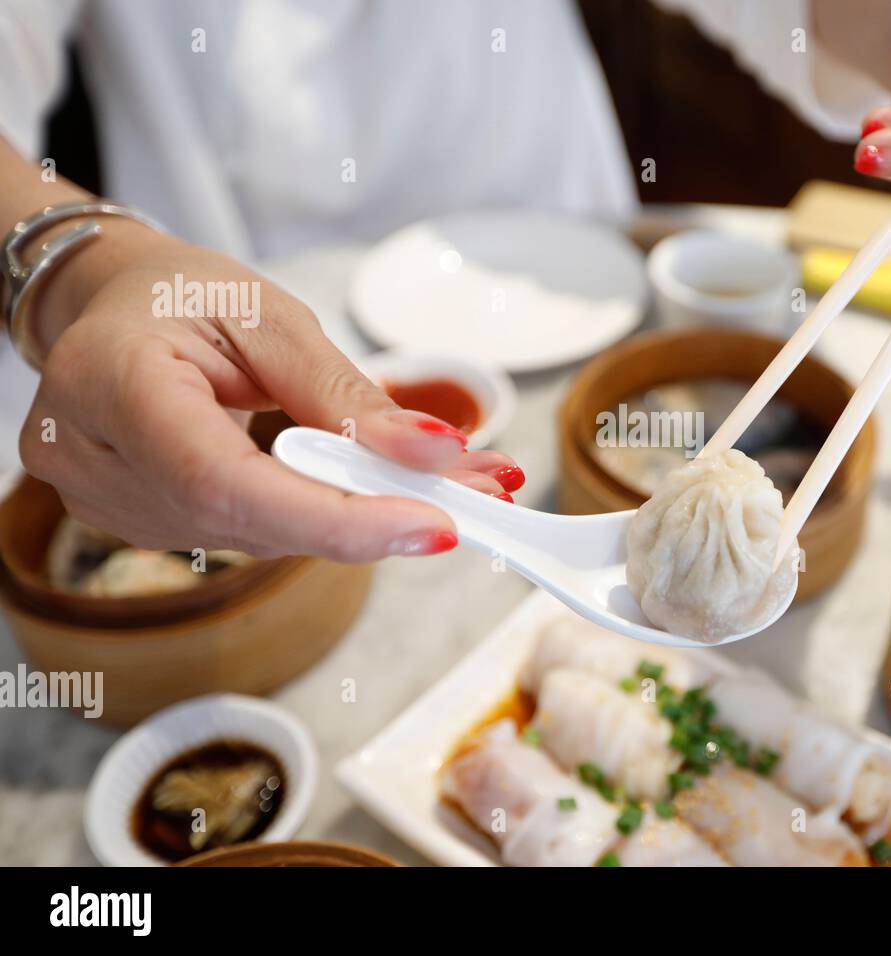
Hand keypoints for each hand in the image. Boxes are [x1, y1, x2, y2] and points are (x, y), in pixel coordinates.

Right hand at [19, 228, 523, 561]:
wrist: (110, 305)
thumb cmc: (179, 293)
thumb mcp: (269, 316)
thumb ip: (344, 395)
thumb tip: (433, 454)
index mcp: (109, 381)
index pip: (225, 480)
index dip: (334, 518)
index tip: (433, 525)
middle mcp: (91, 460)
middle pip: (252, 522)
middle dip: (373, 519)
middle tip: (476, 500)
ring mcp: (110, 504)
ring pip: (261, 537)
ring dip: (358, 519)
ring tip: (441, 486)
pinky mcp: (142, 524)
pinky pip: (251, 533)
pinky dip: (322, 516)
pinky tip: (367, 489)